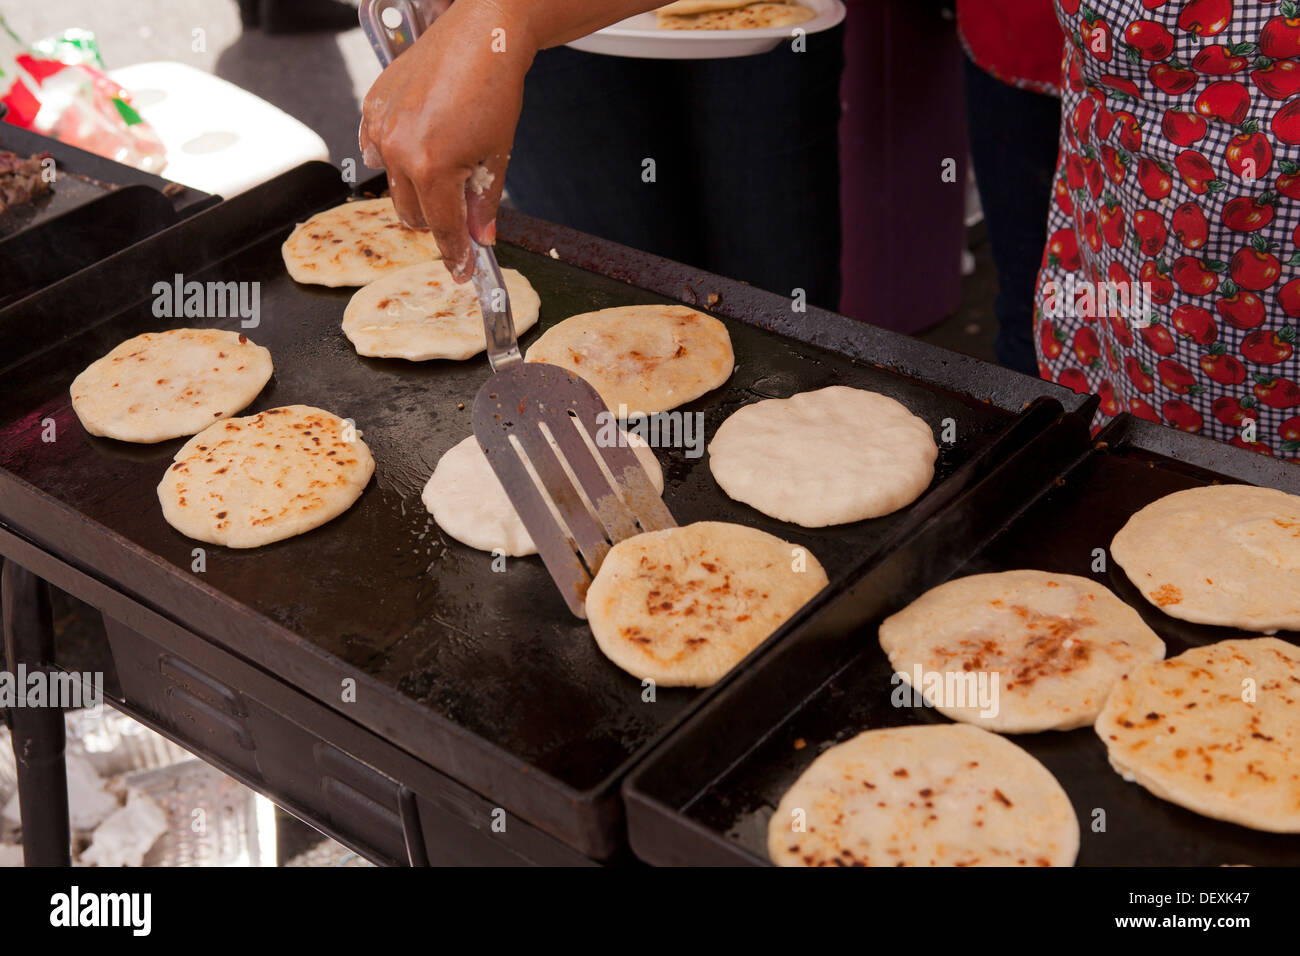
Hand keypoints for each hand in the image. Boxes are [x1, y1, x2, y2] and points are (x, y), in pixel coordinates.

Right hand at [360, 1, 535, 279]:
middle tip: (462, 205)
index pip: (443, 229)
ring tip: (446, 162)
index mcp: (432, 168)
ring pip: (393, 186)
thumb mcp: (497, 156)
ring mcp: (379, 129)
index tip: (462, 270)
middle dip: (438, 219)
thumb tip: (481, 238)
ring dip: (417, 189)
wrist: (479, 36)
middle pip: (412, 214)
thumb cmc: (493, 89)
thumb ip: (484, 204)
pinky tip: (420, 143)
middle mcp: (398, 151)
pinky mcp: (371, 108)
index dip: (455, 255)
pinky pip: (376, 151)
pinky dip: (396, 158)